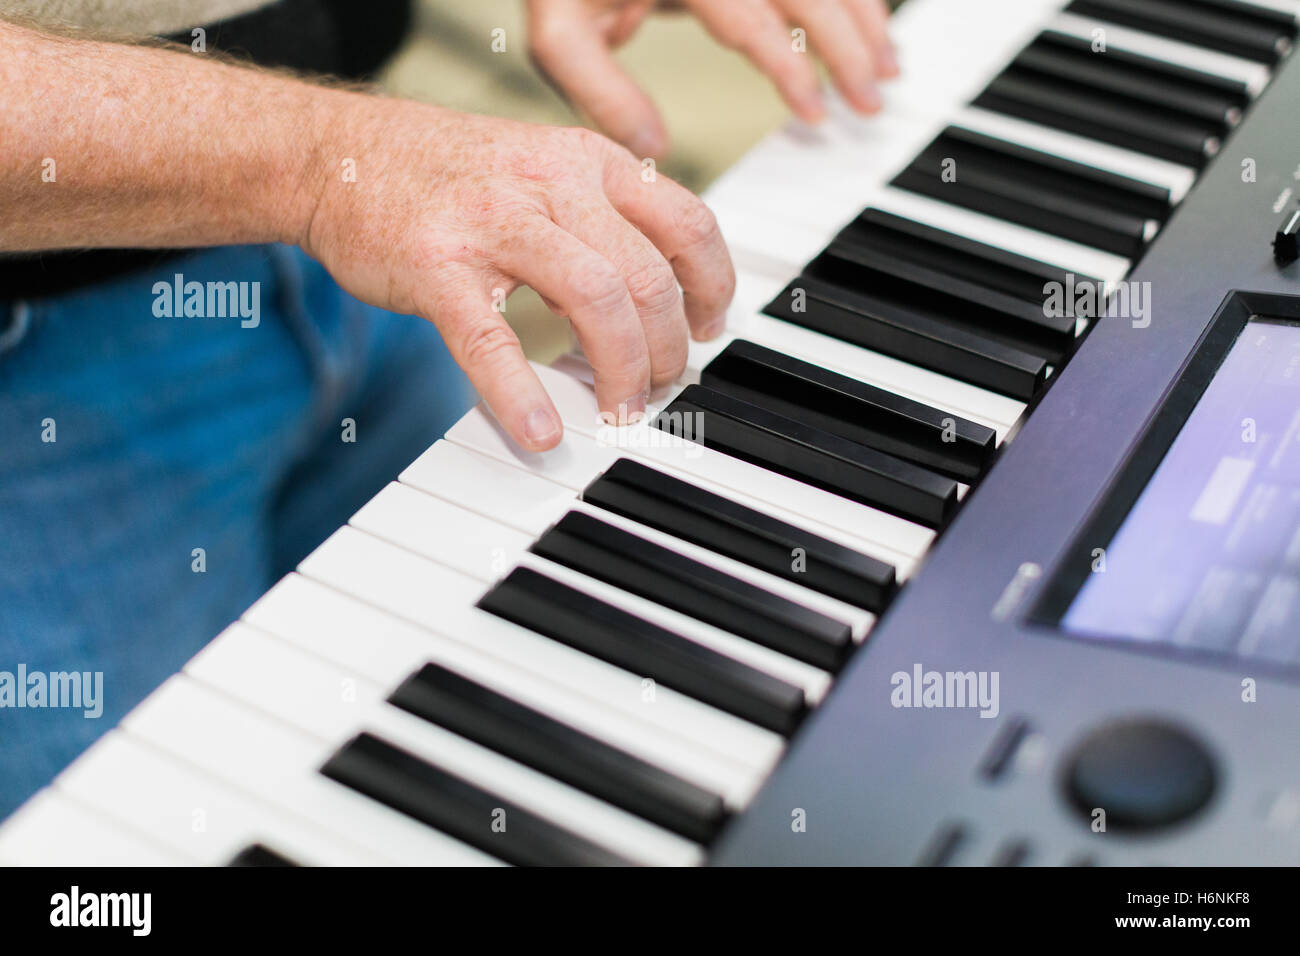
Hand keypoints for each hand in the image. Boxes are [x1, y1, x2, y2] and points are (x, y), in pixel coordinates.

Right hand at [301, 97, 734, 450]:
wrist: (339, 156)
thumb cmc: (447, 176)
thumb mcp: (543, 168)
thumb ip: (602, 217)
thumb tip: (663, 292)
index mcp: (586, 162)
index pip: (686, 222)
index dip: (711, 285)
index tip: (708, 327)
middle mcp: (550, 184)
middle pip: (646, 274)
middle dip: (667, 348)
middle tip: (659, 385)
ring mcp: (492, 224)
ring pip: (595, 298)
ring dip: (621, 369)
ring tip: (619, 410)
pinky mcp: (437, 268)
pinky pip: (492, 341)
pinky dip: (522, 395)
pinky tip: (543, 432)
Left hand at [527, 0, 898, 155]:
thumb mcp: (559, 33)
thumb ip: (600, 90)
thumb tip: (655, 148)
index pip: (752, 19)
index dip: (792, 68)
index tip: (818, 115)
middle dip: (848, 46)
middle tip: (871, 102)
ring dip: (861, 16)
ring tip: (886, 69)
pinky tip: (870, 23)